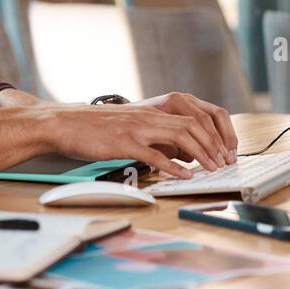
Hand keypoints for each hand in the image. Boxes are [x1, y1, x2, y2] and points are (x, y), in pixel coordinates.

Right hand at [47, 95, 235, 179]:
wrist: (65, 123)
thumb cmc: (95, 128)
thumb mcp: (130, 126)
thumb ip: (152, 134)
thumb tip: (176, 152)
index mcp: (151, 113)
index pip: (193, 117)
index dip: (213, 134)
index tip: (223, 152)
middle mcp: (148, 117)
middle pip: (193, 125)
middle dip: (214, 144)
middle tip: (224, 163)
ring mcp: (137, 128)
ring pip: (181, 135)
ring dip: (201, 153)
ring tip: (212, 168)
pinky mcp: (124, 143)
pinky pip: (154, 154)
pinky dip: (174, 166)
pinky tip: (186, 175)